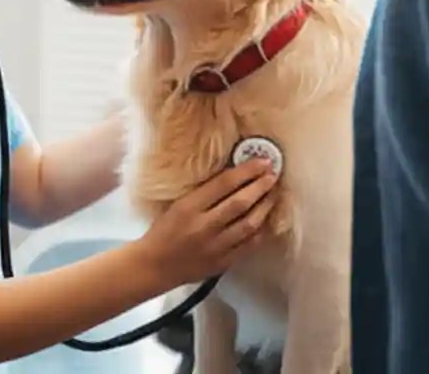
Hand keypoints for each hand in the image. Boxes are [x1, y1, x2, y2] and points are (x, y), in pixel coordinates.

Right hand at [134, 159, 276, 287]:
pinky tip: (266, 220)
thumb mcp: (177, 205)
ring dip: (265, 207)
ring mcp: (216, 247)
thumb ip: (203, 193)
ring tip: (274, 195)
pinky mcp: (223, 263)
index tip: (262, 162)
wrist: (154, 266)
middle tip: (273, 175)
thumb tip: (234, 177)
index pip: (223, 184)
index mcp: (188, 207)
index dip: (246, 171)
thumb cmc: (163, 231)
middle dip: (260, 187)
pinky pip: (249, 245)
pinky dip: (261, 231)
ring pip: (249, 224)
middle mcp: (204, 226)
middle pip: (240, 203)